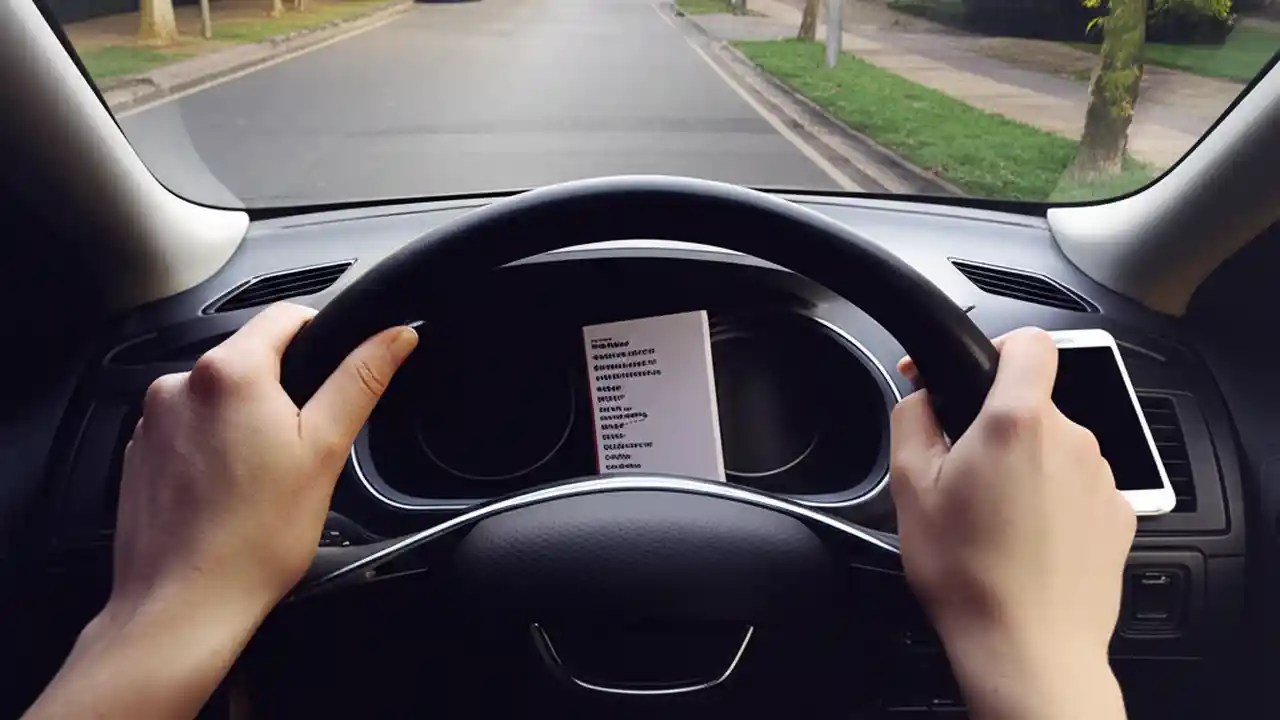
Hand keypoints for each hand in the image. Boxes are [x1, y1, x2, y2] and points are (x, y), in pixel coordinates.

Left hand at [111, 303, 417, 620]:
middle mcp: (180, 384)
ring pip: (219, 397)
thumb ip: (360, 381)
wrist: (185, 604)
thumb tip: (395, 336)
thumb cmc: (255, 537)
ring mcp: (152, 420)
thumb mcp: (325, 450)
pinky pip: (189, 430)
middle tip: (301, 448)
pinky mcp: (139, 453)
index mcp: (229, 371)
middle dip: (282, 391)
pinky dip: (213, 448)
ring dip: (245, 420)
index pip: (285, 315)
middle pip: (250, 358)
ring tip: (261, 479)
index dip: (321, 335)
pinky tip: (228, 492)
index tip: (334, 375)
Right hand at [891, 327, 1134, 719]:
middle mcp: (1071, 440)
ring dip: (1026, 468)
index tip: (976, 370)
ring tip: (994, 517)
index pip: (1029, 342)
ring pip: (1055, 449)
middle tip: (963, 475)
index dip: (999, 346)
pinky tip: (1026, 539)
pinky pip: (1079, 488)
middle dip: (997, 429)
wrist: (1027, 646)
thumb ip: (912, 421)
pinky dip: (1053, 502)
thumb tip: (921, 396)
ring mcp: (1101, 478)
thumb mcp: (909, 488)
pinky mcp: (1118, 515)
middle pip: (1034, 405)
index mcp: (1016, 422)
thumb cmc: (969, 574)